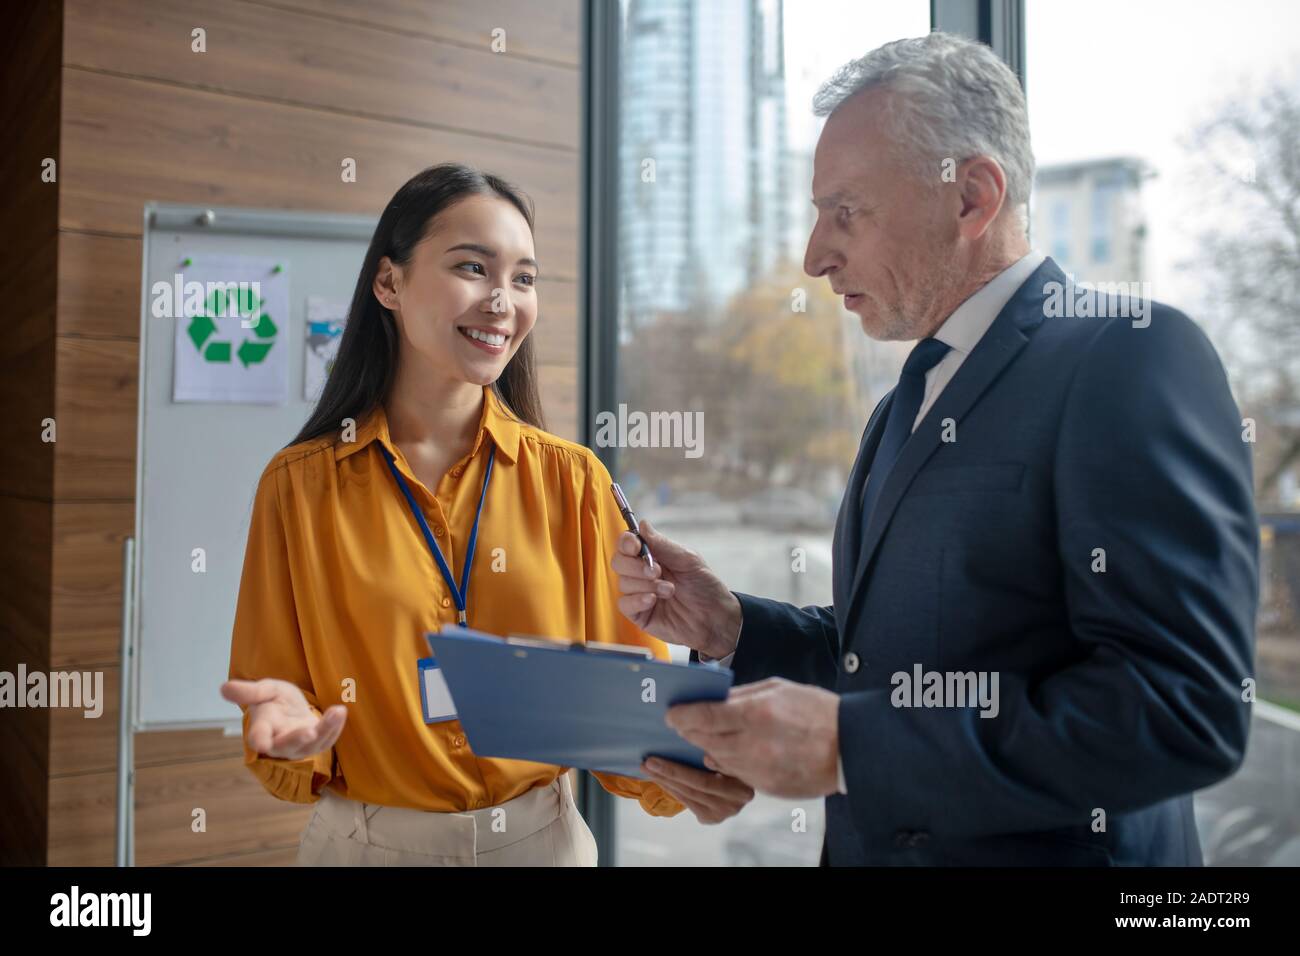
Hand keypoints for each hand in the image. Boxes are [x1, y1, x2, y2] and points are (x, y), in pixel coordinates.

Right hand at [220, 678, 345, 760]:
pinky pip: (327, 740)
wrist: (292, 709)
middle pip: (287, 746)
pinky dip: (335, 727)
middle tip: (309, 732)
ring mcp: (299, 746)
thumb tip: (224, 688)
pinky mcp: (317, 744)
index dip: (258, 739)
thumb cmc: (274, 700)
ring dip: (326, 729)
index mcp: (262, 728)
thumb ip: (248, 691)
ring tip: (338, 711)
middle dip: (298, 740)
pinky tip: (340, 711)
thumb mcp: (264, 690)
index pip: (258, 737)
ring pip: (312, 745)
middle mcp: (279, 742)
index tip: (260, 742)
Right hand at [612, 519, 741, 659]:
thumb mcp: (688, 560)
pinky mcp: (639, 614)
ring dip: (646, 585)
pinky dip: (638, 600)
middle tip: (657, 571)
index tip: (635, 546)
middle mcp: (642, 573)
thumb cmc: (705, 587)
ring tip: (669, 590)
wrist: (714, 617)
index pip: (628, 544)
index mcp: (653, 556)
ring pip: (623, 583)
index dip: (627, 542)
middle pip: (619, 562)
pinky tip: (653, 600)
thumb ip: (663, 544)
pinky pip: (624, 604)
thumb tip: (643, 525)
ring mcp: (639, 593)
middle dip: (635, 565)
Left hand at [641, 757, 753, 823]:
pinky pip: (686, 801)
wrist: (741, 783)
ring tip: (647, 769)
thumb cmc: (734, 758)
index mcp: (744, 786)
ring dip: (665, 781)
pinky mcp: (710, 818)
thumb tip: (706, 759)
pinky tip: (659, 778)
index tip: (661, 757)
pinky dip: (671, 789)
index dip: (683, 768)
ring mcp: (722, 813)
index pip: (711, 776)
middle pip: (696, 786)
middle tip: (648, 762)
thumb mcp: (733, 754)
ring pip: (688, 795)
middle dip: (670, 773)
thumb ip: (722, 757)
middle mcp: (735, 803)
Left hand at [666, 677, 840, 798]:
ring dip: (707, 749)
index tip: (671, 715)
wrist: (850, 746)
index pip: (705, 716)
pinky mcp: (766, 786)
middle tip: (681, 726)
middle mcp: (753, 743)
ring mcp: (759, 769)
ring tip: (705, 738)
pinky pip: (736, 775)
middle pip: (705, 741)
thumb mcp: (778, 689)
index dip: (683, 715)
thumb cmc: (816, 712)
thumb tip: (713, 701)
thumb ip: (742, 696)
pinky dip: (729, 764)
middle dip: (690, 733)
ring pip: (717, 761)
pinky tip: (732, 753)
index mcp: (756, 713)